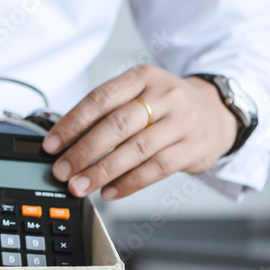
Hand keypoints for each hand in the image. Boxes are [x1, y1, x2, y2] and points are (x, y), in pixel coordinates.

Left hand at [41, 65, 237, 199]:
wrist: (216, 112)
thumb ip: (108, 112)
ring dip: (103, 172)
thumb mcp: (140, 93)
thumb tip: (66, 142)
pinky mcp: (193, 147)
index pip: (100, 99)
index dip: (72, 123)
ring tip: (80, 185)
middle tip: (62, 170)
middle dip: (83, 151)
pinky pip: (157, 168)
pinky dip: (130, 183)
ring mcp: (182, 121)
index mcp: (142, 77)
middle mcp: (164, 95)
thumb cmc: (166, 106)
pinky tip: (111, 191)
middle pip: (116, 125)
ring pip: (136, 149)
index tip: (52, 145)